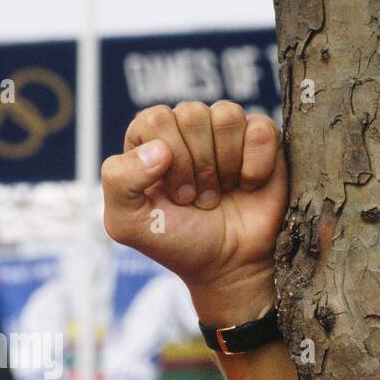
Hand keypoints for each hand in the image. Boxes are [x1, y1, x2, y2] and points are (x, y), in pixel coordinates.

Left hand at [101, 102, 287, 325]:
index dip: (169, 160)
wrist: (226, 265)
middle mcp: (185, 126)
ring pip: (227, 115)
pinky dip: (255, 166)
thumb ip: (118, 181)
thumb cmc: (175, 240)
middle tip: (198, 198)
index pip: (155, 119)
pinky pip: (260, 130)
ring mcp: (224, 130)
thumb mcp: (126, 223)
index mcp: (148, 137)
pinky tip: (248, 185)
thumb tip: (158, 150)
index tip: (175, 196)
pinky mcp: (261, 138)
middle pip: (192, 114)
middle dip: (197, 167)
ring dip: (225, 166)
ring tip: (220, 192)